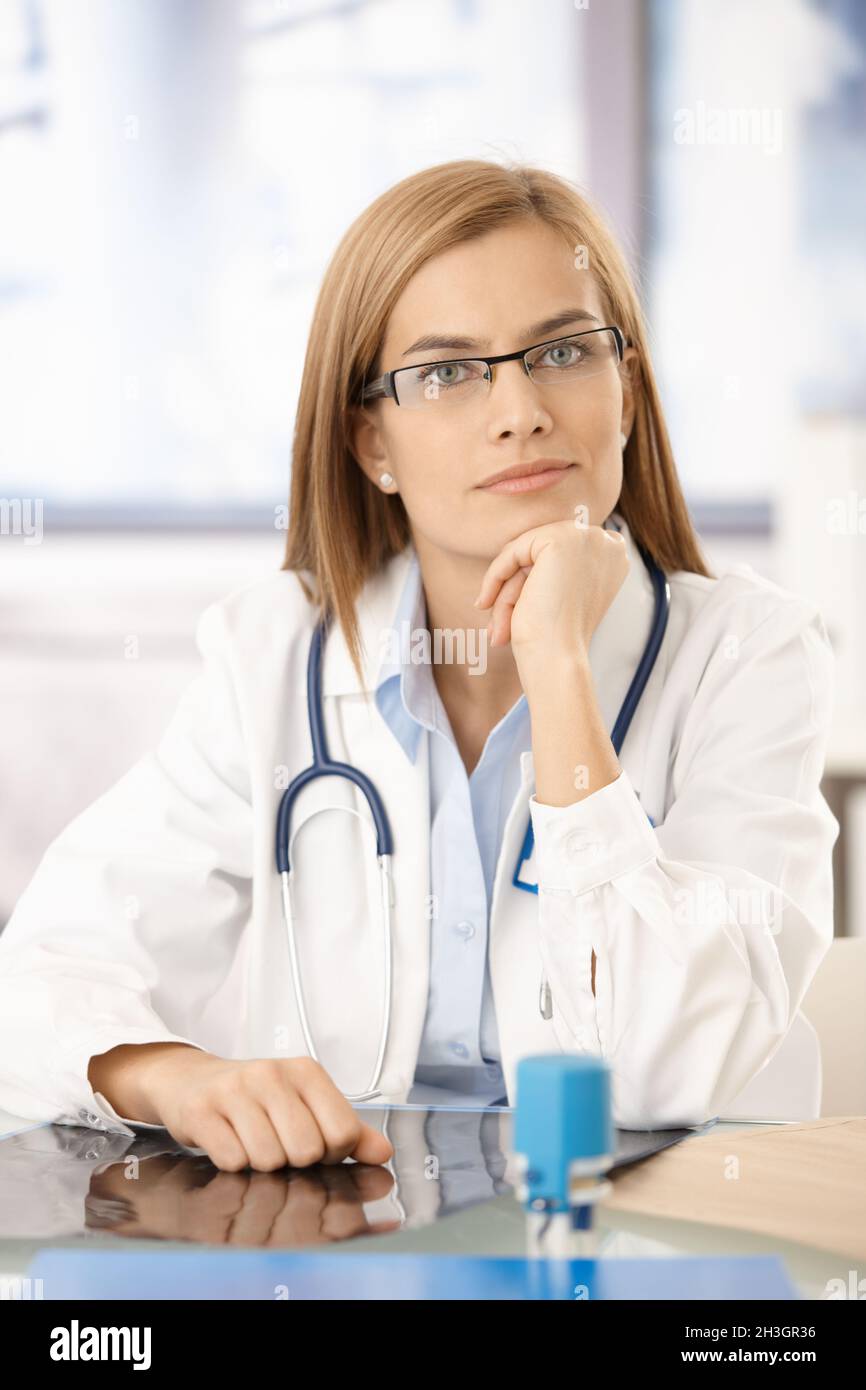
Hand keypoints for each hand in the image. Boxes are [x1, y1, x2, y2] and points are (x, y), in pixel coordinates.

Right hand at [91, 1044, 393, 1172]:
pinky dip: (232, 1163)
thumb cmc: (256, 1098)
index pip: (343, 1132)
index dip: (331, 1153)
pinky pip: (232, 1160)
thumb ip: (348, 1129)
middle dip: (294, 1161)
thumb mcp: (304, 1103)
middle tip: (277, 1145)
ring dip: (261, 1164)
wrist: (191, 1081)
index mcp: (306, 1071)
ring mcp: (235, 1090)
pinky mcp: (202, 1111)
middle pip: (307, 1151)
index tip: (313, 1144)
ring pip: (269, 1159)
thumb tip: (383, 1153)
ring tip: (250, 1142)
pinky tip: (228, 1143)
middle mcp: (272, 1074)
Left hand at [473, 519, 629, 686]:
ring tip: (496, 630)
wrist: (559, 659)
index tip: (516, 611)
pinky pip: (514, 550)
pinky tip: (485, 602)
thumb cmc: (557, 639)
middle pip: (543, 555)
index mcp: (613, 557)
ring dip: (506, 593)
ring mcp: (586, 537)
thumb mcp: (561, 595)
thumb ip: (551, 568)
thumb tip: (516, 553)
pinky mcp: (560, 539)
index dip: (533, 581)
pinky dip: (495, 577)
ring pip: (526, 554)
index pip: (561, 556)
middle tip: (498, 628)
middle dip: (516, 589)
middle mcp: (607, 542)